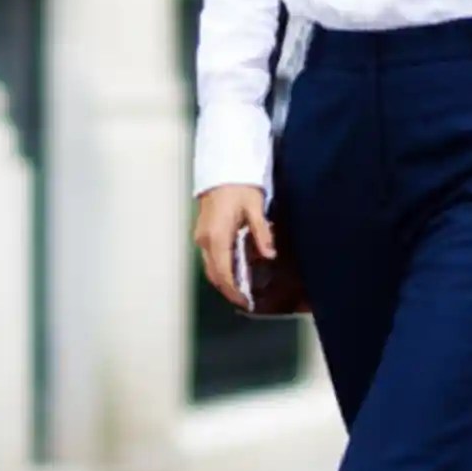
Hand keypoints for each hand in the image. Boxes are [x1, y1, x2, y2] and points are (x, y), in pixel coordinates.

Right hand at [194, 184, 274, 307]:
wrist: (223, 168)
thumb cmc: (240, 186)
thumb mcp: (255, 207)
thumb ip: (261, 233)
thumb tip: (269, 256)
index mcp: (217, 236)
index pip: (223, 272)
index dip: (233, 290)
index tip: (246, 302)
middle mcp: (205, 240)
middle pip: (214, 274)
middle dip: (228, 289)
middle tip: (246, 300)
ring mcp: (202, 237)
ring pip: (210, 267)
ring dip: (225, 280)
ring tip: (243, 289)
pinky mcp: (203, 233)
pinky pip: (211, 258)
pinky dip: (222, 268)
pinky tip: (236, 271)